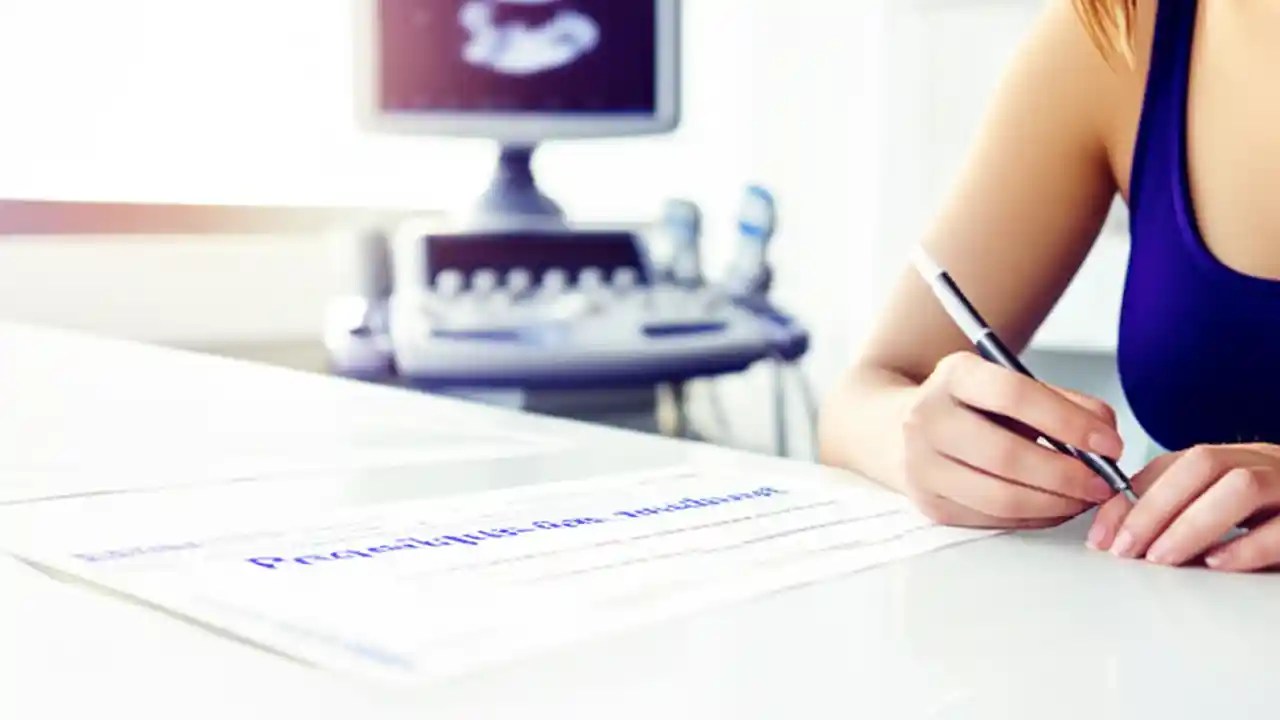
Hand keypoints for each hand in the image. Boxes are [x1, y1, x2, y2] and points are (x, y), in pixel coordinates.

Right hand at [902, 351, 1123, 528]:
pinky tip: (1054, 506)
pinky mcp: (930, 504)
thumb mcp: (1005, 384)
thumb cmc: (965, 405)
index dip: (1069, 422)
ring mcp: (923, 466)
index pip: (1014, 395)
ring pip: (1001, 496)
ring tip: (1084, 498)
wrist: (891, 428)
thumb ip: (1059, 402)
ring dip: (1056, 504)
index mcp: (953, 376)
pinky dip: (1035, 517)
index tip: (1109, 444)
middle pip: (1007, 455)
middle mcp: (928, 419)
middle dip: (1067, 475)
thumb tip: (1106, 436)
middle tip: (1104, 483)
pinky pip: (994, 519)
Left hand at [1087, 444, 1279, 571]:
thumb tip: (1118, 532)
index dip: (1132, 495)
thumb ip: (1187, 513)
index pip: (1176, 462)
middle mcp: (1269, 462)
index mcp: (1242, 459)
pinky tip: (1217, 565)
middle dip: (1153, 507)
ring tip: (1160, 558)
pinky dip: (1247, 546)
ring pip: (1240, 486)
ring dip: (1192, 523)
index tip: (1101, 534)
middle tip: (1124, 548)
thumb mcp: (1233, 515)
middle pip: (1202, 465)